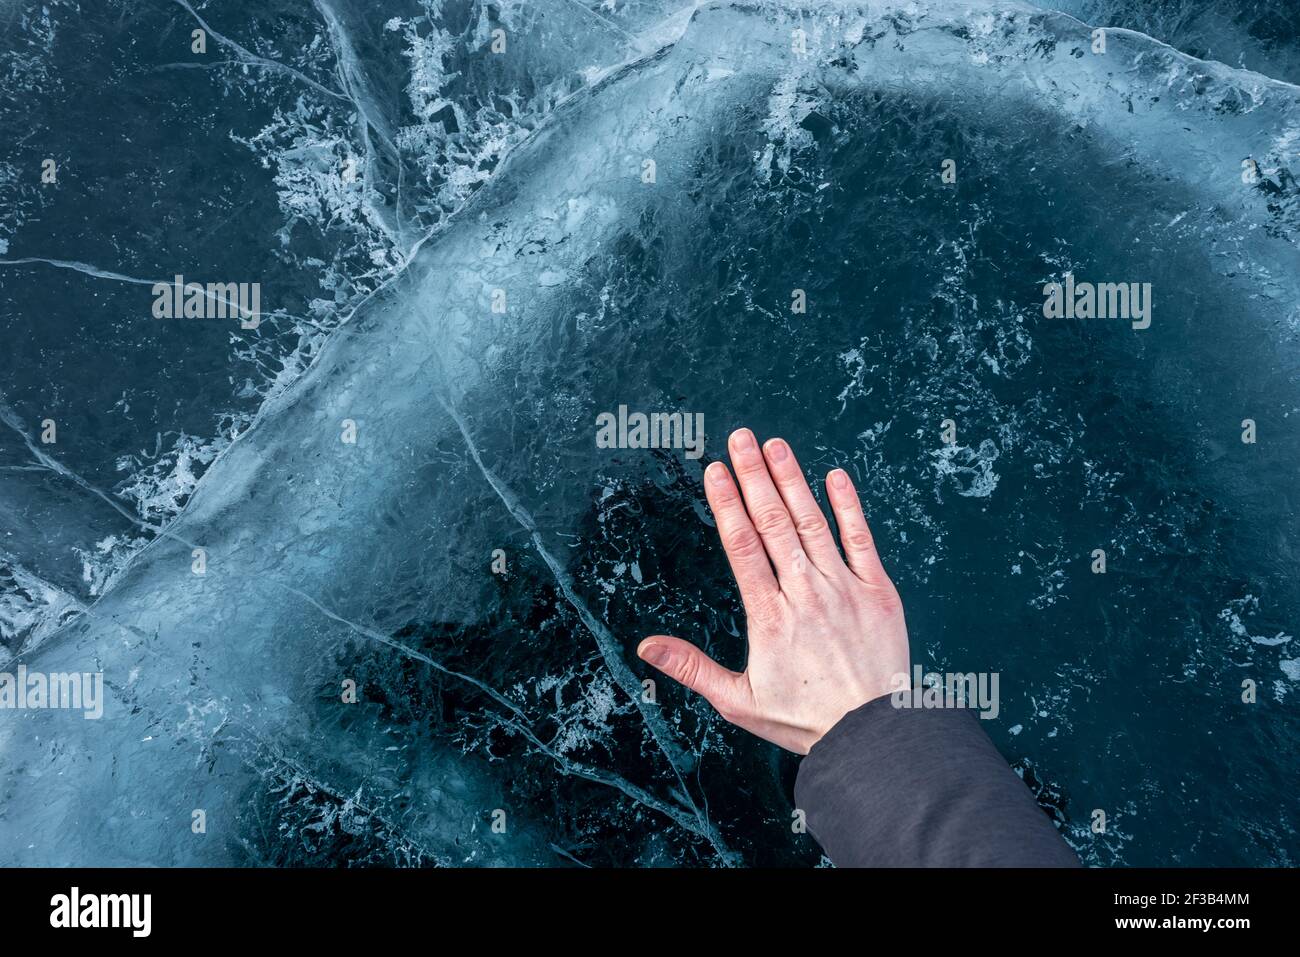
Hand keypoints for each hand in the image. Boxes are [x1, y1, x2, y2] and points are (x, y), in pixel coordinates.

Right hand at [638, 428, 910, 754]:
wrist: (872, 735)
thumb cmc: (803, 720)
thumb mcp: (738, 700)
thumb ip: (691, 668)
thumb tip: (644, 647)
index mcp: (769, 616)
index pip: (742, 546)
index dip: (727, 504)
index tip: (714, 471)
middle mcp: (805, 593)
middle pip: (774, 523)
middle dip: (754, 476)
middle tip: (740, 437)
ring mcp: (845, 588)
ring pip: (813, 523)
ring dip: (793, 481)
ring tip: (775, 445)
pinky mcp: (878, 591)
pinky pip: (862, 540)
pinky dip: (849, 506)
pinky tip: (835, 476)